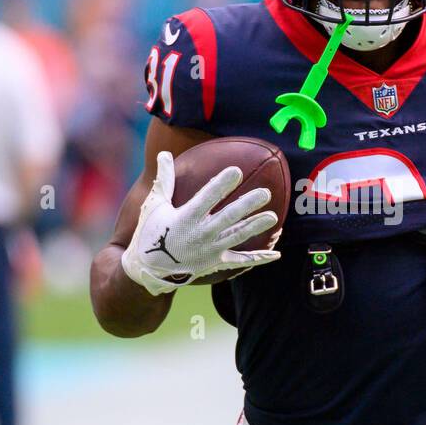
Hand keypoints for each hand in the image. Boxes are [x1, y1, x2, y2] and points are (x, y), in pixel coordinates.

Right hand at [121, 151, 279, 295]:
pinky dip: (259, 259)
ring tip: (273, 217)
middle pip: (228, 218)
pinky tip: (276, 254)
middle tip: (265, 193)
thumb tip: (164, 153)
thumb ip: (164, 180)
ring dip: (255, 227)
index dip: (221, 185)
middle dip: (247, 205)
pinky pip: (240, 261)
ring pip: (237, 237)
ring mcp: (210, 250)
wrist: (148, 271)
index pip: (207, 198)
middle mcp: (200, 234)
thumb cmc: (151, 233)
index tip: (236, 171)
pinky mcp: (216, 262)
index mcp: (185, 218)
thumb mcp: (154, 205)